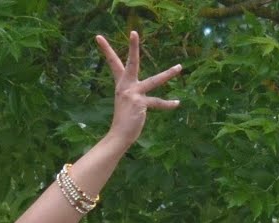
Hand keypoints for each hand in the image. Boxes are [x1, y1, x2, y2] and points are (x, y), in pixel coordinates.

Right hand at [96, 31, 181, 147]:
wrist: (118, 136)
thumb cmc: (123, 120)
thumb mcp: (125, 102)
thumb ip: (132, 95)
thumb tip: (141, 96)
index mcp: (121, 84)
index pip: (113, 63)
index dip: (106, 49)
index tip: (99, 37)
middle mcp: (125, 86)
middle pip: (131, 62)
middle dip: (133, 47)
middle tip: (134, 32)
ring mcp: (133, 94)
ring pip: (155, 81)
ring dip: (168, 74)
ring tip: (180, 67)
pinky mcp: (141, 103)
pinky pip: (158, 102)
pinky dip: (168, 104)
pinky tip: (177, 103)